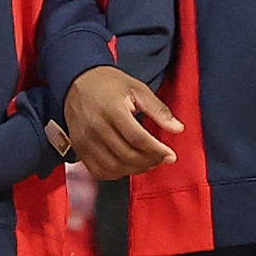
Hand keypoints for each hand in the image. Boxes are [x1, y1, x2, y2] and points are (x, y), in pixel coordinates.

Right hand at [57, 64, 180, 176]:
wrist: (77, 81)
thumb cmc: (108, 83)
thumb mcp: (137, 89)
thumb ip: (158, 110)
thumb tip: (178, 128)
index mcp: (112, 110)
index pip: (138, 139)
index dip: (157, 151)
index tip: (171, 155)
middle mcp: (96, 127)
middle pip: (127, 156)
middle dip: (149, 162)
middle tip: (161, 159)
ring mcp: (85, 140)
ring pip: (114, 167)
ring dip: (134, 170)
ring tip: (147, 163)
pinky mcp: (79, 148)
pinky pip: (98, 171)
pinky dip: (115, 174)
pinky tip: (127, 166)